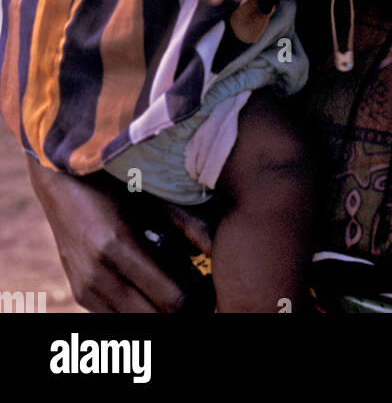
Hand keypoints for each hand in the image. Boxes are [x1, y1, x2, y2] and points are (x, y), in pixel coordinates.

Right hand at [25, 158, 196, 312]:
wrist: (62, 183)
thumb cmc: (115, 182)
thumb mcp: (151, 196)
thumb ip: (185, 223)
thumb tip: (216, 249)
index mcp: (118, 245)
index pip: (170, 298)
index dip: (197, 300)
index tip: (211, 288)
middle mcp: (97, 272)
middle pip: (155, 317)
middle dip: (182, 310)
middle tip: (202, 295)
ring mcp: (85, 288)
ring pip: (135, 323)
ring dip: (159, 313)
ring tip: (179, 295)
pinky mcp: (80, 295)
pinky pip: (116, 319)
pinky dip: (138, 311)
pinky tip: (153, 293)